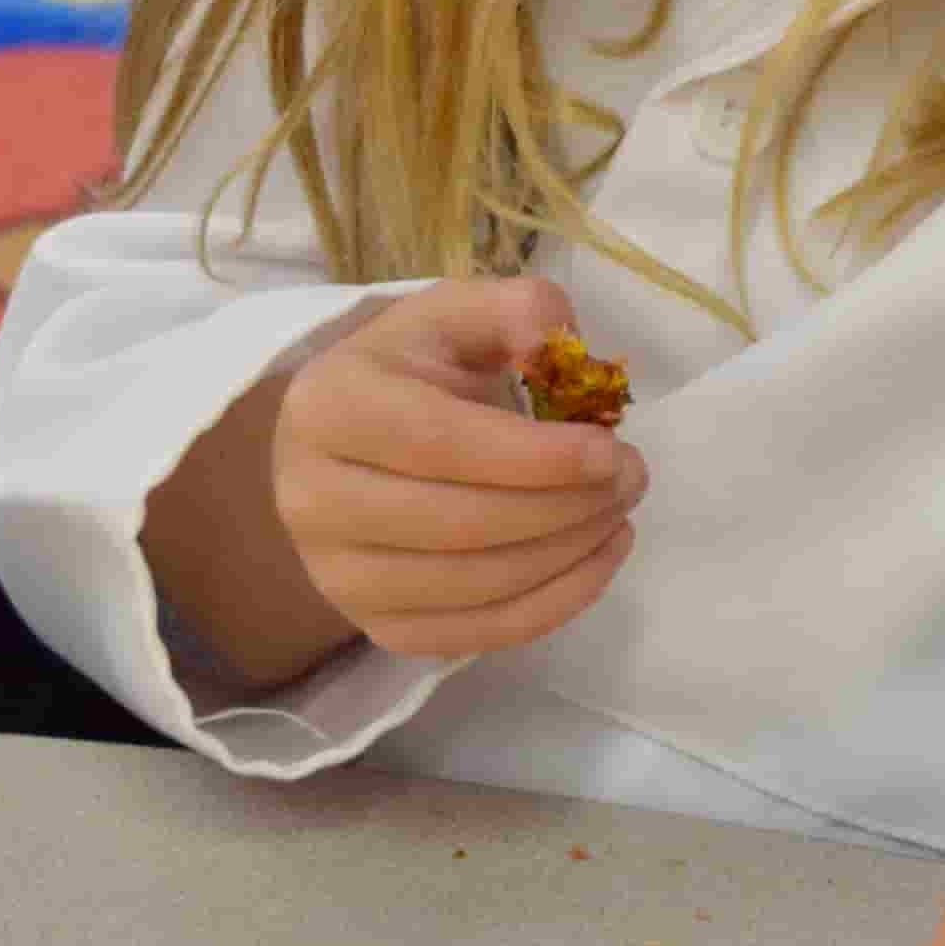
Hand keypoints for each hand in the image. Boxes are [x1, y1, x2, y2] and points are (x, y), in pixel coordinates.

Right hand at [270, 277, 643, 660]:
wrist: (348, 447)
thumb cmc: (411, 373)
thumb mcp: (457, 315)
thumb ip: (517, 311)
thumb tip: (561, 344)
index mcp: (330, 406)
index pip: (437, 442)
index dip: (533, 456)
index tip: (610, 450)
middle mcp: (313, 500)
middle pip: (459, 523)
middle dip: (565, 506)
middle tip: (632, 477)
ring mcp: (338, 576)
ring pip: (474, 585)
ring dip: (570, 552)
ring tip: (620, 510)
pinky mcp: (377, 627)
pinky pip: (479, 634)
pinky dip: (556, 602)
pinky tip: (598, 556)